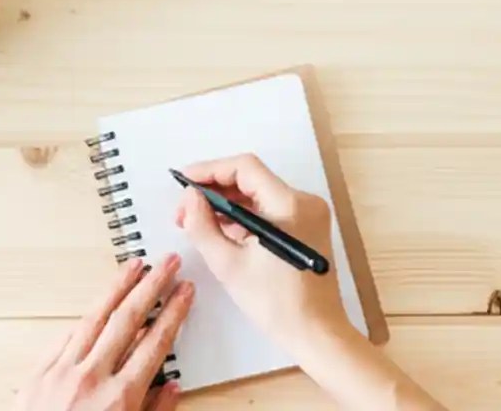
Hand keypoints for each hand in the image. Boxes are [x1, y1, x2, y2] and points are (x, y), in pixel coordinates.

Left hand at [14, 255, 193, 410]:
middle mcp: (90, 379)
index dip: (172, 314)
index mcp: (120, 399)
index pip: (155, 344)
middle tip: (167, 264)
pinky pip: (64, 339)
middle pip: (127, 320)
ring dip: (116, 289)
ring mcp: (60, 373)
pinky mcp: (36, 375)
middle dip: (151, 287)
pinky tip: (95, 306)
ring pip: (93, 318)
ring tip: (133, 267)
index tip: (184, 293)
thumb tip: (173, 388)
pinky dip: (84, 320)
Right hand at [174, 154, 350, 352]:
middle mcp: (304, 202)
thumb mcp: (227, 263)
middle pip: (251, 179)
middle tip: (185, 209)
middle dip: (214, 190)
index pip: (244, 168)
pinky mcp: (306, 226)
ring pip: (258, 193)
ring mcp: (308, 214)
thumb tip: (189, 198)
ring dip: (227, 203)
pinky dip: (244, 214)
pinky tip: (221, 229)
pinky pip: (269, 208)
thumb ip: (201, 224)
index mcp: (289, 206)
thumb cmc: (277, 304)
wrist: (315, 332)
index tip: (184, 181)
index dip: (209, 170)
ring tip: (198, 221)